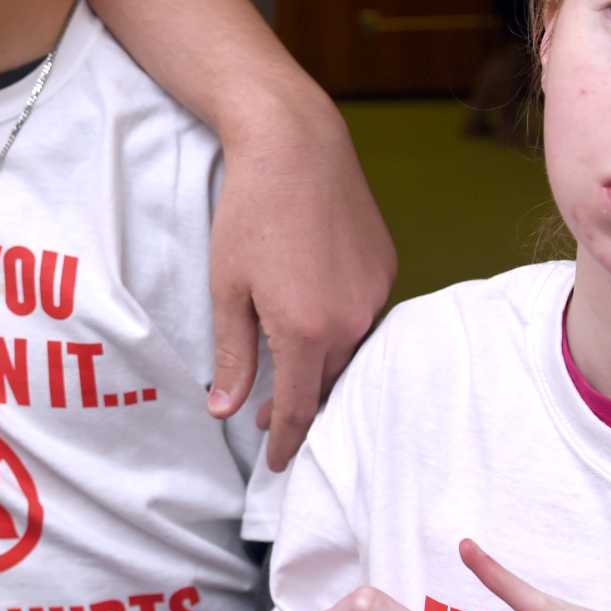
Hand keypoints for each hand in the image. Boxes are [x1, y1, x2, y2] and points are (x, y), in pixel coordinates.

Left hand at [210, 93, 394, 469]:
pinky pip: (364, 316)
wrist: (296, 147)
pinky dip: (339, 329)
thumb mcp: (227, 289)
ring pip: (348, 351)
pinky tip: (315, 319)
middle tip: (265, 417)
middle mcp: (351, 321)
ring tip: (290, 371)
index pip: (298, 409)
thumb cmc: (250, 215)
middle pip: (326, 383)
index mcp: (307, 332)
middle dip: (298, 405)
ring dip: (320, 367)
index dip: (285, 441)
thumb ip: (231, 355)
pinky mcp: (386, 268)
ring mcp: (375, 294)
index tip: (276, 464)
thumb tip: (223, 410)